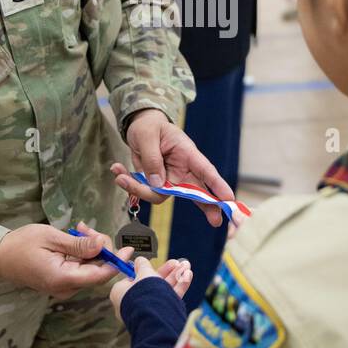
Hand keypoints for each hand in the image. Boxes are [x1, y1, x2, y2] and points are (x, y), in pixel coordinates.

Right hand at [0, 221, 133, 298]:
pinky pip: (79, 268)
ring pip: (88, 268)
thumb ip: (79, 245)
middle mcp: (66, 288)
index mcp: (63, 279)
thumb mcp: (51, 238)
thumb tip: (102, 245)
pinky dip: (82, 253)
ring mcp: (63, 286)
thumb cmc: (21, 244)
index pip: (99, 276)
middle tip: (86, 227)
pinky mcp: (60, 282)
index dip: (116, 263)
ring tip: (80, 228)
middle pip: (96, 271)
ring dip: (90, 248)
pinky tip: (76, 236)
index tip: (128, 249)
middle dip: (99, 248)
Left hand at [109, 256, 193, 322]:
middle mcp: (132, 303)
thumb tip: (140, 260)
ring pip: (162, 291)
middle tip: (178, 263)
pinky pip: (168, 299)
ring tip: (186, 266)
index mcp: (121, 293)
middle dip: (167, 272)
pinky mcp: (160, 316)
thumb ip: (143, 266)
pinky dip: (178, 288)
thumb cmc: (143, 294)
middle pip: (151, 283)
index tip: (153, 263)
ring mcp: (147, 310)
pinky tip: (188, 276)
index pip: (133, 279)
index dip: (144, 270)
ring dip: (175, 277)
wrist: (154, 319)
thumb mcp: (144, 273)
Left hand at [118, 109, 233, 226]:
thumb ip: (152, 159)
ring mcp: (169, 179)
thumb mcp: (148, 136)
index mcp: (187, 153)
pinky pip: (144, 191)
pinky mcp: (156, 183)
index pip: (205, 170)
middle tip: (216, 221)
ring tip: (119, 173)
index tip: (229, 199)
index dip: (218, 186)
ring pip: (160, 194)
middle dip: (206, 207)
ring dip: (138, 189)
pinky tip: (117, 169)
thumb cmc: (149, 126)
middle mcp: (182, 169)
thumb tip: (157, 184)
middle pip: (196, 192)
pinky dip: (128, 183)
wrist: (140, 126)